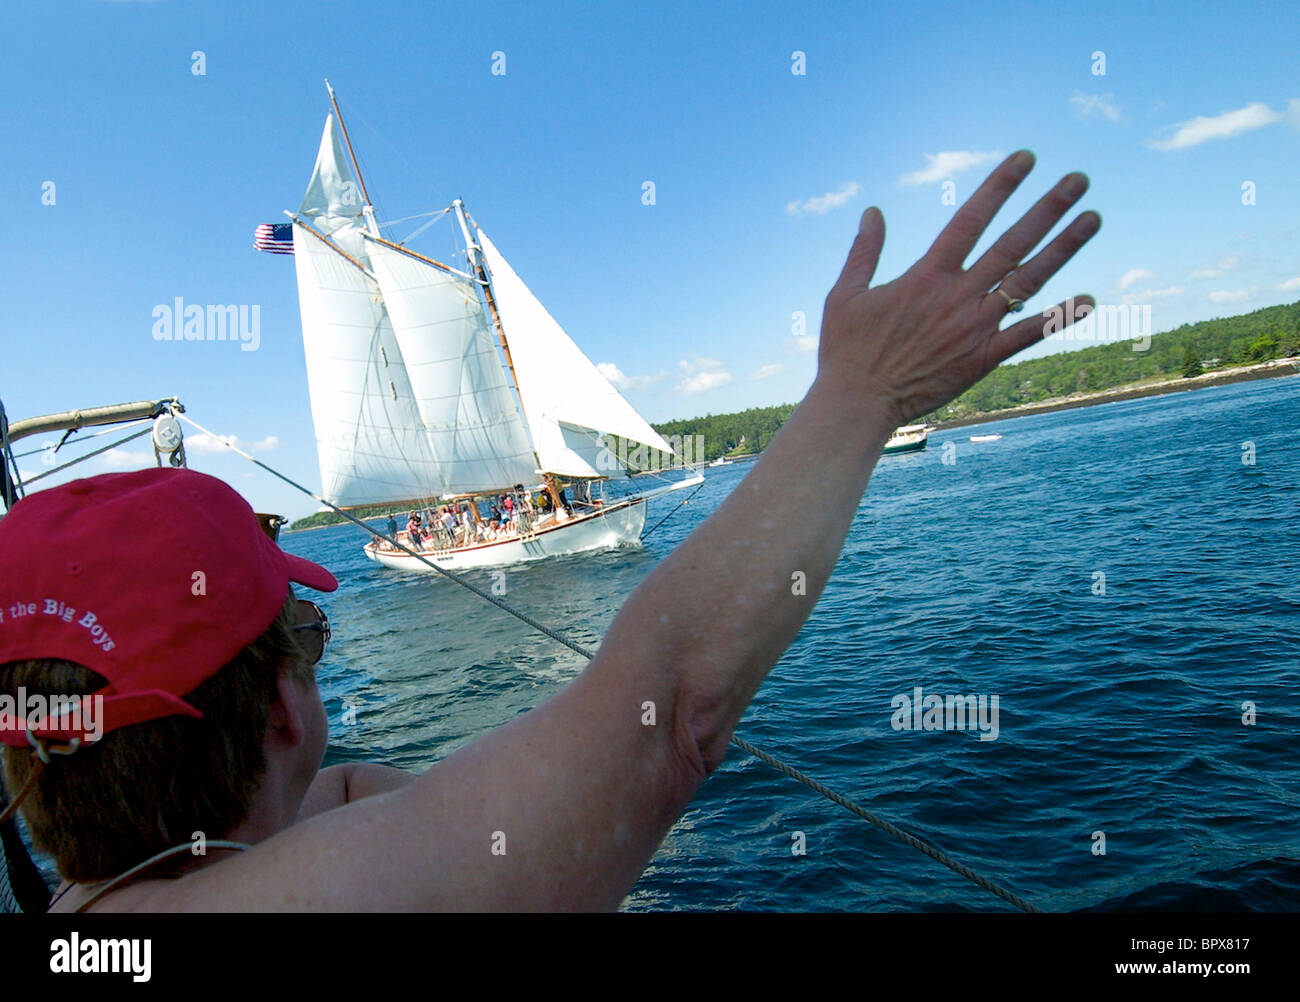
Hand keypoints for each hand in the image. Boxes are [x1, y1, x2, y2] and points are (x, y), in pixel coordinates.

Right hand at [817, 150, 1100, 425]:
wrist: (858, 404)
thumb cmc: (847, 351)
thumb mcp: (844, 294)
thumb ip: (863, 251)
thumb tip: (872, 211)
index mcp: (926, 275)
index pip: (970, 219)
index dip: (1000, 186)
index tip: (1026, 158)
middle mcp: (957, 295)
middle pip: (1012, 243)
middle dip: (1047, 209)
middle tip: (1079, 179)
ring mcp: (974, 327)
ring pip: (1028, 281)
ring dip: (1063, 248)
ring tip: (1094, 219)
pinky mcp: (982, 359)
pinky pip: (1027, 335)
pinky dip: (1058, 318)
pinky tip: (1089, 299)